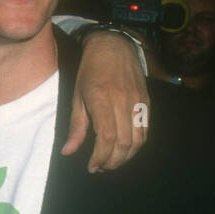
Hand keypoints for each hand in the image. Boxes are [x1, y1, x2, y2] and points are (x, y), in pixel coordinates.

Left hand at [62, 31, 149, 171]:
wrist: (114, 45)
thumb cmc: (90, 71)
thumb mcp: (77, 96)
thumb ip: (76, 126)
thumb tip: (68, 151)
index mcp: (101, 99)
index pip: (106, 137)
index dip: (100, 157)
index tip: (92, 166)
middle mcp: (122, 101)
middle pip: (123, 143)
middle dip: (112, 161)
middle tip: (101, 168)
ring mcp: (137, 101)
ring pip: (138, 140)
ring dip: (126, 157)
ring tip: (112, 162)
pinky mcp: (146, 101)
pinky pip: (145, 130)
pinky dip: (137, 145)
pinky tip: (125, 150)